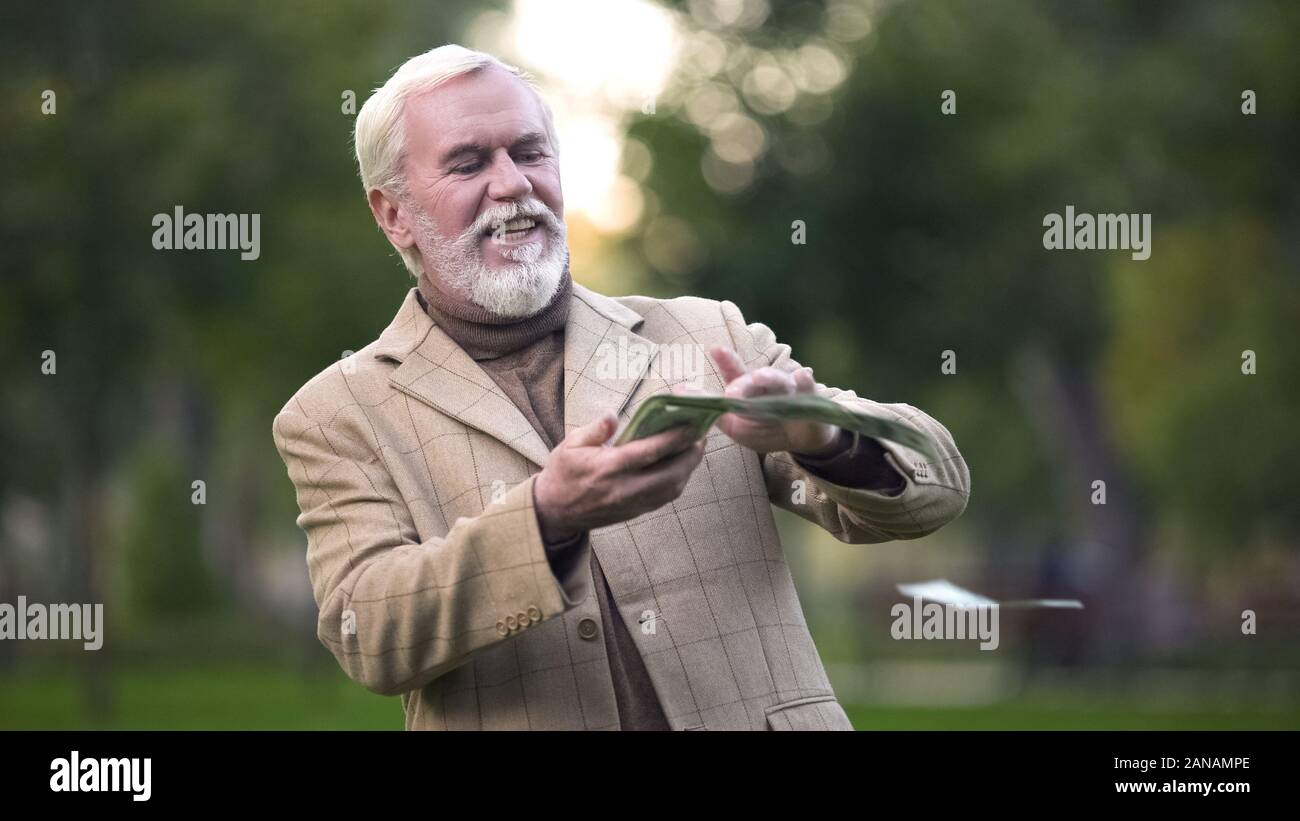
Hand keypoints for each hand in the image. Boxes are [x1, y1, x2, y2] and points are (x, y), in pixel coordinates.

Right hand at [533, 411, 705, 541]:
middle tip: (702, 435)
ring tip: (695, 448)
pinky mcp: (635, 512)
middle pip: (670, 474)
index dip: (675, 439)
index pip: (650, 452)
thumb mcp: (570, 445)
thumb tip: (613, 414)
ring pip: (672, 489)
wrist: (554, 512)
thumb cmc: (562, 473)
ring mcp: (631, 503)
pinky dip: (678, 481)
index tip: (692, 425)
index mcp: (608, 468)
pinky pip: (665, 498)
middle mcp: (624, 488)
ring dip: (688, 468)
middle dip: (691, 454)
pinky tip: (682, 466)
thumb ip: (595, 429)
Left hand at [707, 346, 839, 455]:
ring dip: (769, 378)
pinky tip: (803, 374)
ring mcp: (790, 389)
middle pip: (754, 379)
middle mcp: (768, 384)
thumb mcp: (737, 426)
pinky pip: (808, 390)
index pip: (735, 373)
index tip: (716, 349)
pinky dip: (806, 382)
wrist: (799, 440)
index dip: (726, 361)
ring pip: (779, 381)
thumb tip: (684, 393)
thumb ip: (716, 412)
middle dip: (742, 384)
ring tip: (760, 377)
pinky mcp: (811, 399)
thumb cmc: (764, 429)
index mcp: (748, 389)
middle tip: (731, 393)